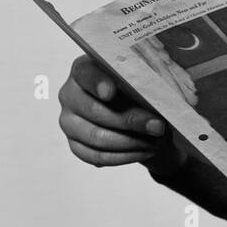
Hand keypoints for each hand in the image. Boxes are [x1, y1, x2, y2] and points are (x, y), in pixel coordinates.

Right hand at [57, 54, 186, 171]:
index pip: (86, 74)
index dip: (98, 83)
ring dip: (131, 142)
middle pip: (94, 110)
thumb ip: (142, 78)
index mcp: (82, 69)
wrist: (132, 106)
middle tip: (158, 126)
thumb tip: (155, 94)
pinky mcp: (75, 145)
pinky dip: (125, 157)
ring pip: (96, 137)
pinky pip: (97, 157)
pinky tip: (145, 152)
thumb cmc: (134, 84)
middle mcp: (69, 94)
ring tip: (157, 142)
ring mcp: (69, 122)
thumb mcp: (139, 74)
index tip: (111, 93)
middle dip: (130, 120)